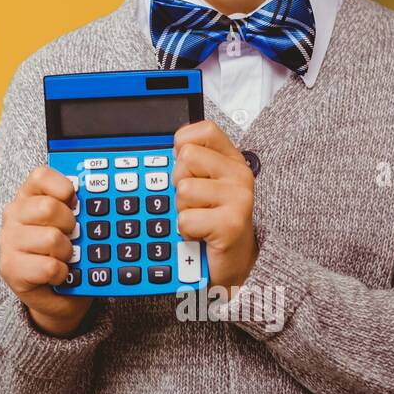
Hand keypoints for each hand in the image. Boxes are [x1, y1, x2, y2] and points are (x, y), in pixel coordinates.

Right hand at [0, 165, 94, 336]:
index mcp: (27, 196)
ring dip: (67, 252)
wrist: (57, 294)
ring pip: (51, 239)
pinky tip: (58, 275)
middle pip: (49, 208)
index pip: (41, 176)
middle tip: (72, 236)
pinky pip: (49, 267)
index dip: (64, 187)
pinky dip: (62, 274)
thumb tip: (99, 199)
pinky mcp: (10, 268)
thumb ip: (78, 206)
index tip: (74, 203)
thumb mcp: (72, 224)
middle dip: (71, 225)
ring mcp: (8, 241)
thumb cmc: (66, 253)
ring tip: (65, 257)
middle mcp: (13, 214)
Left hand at [172, 120, 257, 291]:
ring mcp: (239, 198)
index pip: (204, 130)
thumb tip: (153, 150)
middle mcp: (239, 175)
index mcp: (231, 160)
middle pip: (186, 158)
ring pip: (183, 190)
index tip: (185, 166)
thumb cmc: (210, 222)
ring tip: (197, 219)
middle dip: (178, 183)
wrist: (229, 263)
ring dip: (181, 210)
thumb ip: (188, 164)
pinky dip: (185, 231)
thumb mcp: (201, 185)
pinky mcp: (231, 223)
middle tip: (193, 202)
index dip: (183, 145)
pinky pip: (186, 218)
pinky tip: (199, 235)